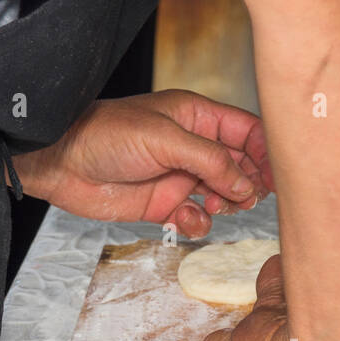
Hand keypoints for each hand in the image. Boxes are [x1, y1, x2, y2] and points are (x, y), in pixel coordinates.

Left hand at [0, 90, 273, 238]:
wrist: (61, 162)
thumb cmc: (105, 135)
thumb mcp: (166, 139)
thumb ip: (211, 161)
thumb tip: (247, 184)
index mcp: (197, 117)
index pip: (247, 132)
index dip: (266, 152)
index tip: (278, 176)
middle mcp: (193, 146)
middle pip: (241, 166)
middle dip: (248, 183)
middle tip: (245, 197)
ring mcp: (180, 176)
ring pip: (223, 194)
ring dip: (226, 204)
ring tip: (212, 205)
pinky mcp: (164, 203)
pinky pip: (196, 217)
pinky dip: (198, 223)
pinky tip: (186, 219)